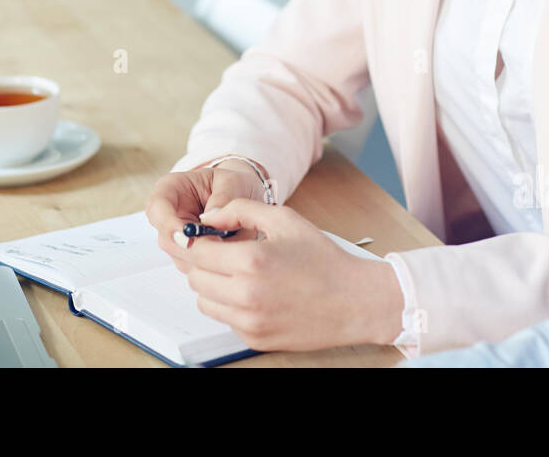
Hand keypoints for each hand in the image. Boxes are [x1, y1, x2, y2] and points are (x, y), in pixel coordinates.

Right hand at [145, 160, 264, 272]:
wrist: (239, 197)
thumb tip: (212, 217)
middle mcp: (168, 216)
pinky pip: (195, 267)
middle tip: (218, 246)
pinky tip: (230, 254)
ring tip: (232, 244)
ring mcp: (176, 239)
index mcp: (170, 189)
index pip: (158, 208)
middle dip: (193, 247)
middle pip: (167, 240)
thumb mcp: (232, 182)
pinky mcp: (188, 257)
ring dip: (206, 257)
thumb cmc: (231, 185)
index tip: (187, 234)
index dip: (169, 224)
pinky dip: (212, 265)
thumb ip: (224, 197)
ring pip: (181, 257)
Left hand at [181, 198, 404, 350]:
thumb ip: (241, 210)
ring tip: (239, 275)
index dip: (198, 242)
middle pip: (194, 278)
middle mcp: (246, 294)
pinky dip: (231, 307)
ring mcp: (250, 321)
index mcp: (251, 260)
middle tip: (224, 256)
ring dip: (213, 287)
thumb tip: (209, 217)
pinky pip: (225, 320)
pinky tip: (254, 294)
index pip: (197, 252)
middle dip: (203, 264)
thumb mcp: (285, 219)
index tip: (207, 239)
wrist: (354, 301)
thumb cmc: (323, 259)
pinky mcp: (255, 338)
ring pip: (204, 302)